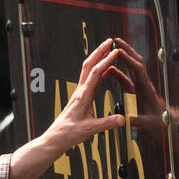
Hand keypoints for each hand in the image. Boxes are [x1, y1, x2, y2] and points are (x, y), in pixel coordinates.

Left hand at [45, 38, 129, 155]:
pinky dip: (99, 71)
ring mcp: (80, 93)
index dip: (106, 61)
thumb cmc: (69, 133)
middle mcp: (80, 91)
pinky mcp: (80, 97)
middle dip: (99, 51)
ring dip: (98, 58)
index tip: (116, 52)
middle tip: (110, 41)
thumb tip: (122, 119)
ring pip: (89, 70)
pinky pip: (91, 80)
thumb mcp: (90, 129)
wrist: (56, 137)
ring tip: (108, 50)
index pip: (96, 73)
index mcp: (83, 96)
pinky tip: (106, 70)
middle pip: (89, 65)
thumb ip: (106, 123)